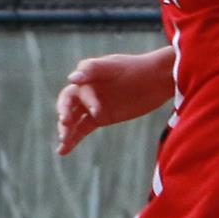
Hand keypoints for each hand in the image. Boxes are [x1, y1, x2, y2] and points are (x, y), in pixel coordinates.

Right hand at [55, 50, 173, 155]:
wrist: (155, 79)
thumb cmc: (134, 68)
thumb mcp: (114, 67)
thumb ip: (92, 69)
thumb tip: (71, 79)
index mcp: (86, 76)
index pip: (77, 90)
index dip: (85, 100)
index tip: (96, 110)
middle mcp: (85, 90)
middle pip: (68, 104)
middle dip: (65, 115)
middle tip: (66, 124)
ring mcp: (92, 105)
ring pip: (73, 119)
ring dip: (66, 131)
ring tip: (63, 143)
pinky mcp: (99, 118)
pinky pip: (82, 128)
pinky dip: (73, 139)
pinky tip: (63, 150)